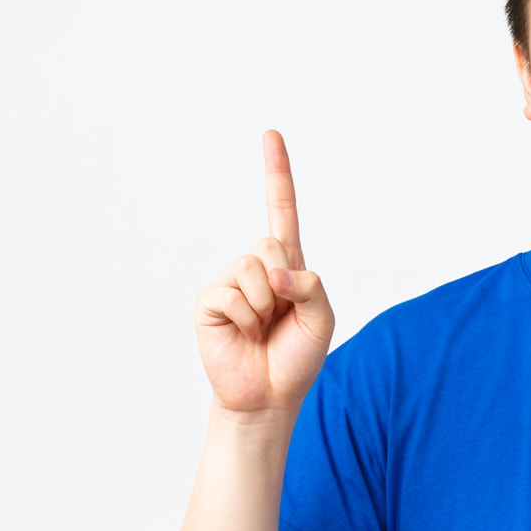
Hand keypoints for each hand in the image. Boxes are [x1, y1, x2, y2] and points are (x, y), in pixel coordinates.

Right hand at [193, 130, 335, 416]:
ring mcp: (229, 281)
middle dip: (284, 284)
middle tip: (279, 317)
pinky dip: (245, 318)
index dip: (276, 172)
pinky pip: (231, 294)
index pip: (281, 210)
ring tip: (260, 329)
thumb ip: (310, 285)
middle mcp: (254, 265)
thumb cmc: (295, 357)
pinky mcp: (209, 301)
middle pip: (271, 244)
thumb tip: (274, 273)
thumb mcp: (321, 317)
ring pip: (253, 269)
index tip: (271, 134)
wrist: (268, 397)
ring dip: (265, 307)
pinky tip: (242, 334)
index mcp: (286, 264)